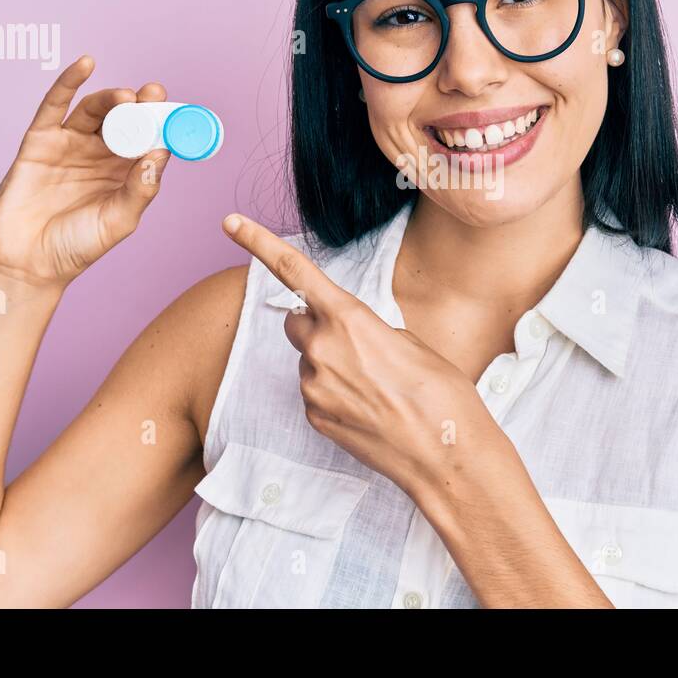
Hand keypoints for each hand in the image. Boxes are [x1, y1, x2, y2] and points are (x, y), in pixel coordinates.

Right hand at [0, 55, 171, 290]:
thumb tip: (159, 154)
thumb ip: (140, 189)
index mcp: (125, 173)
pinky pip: (54, 106)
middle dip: (141, 106)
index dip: (162, 124)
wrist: (27, 263)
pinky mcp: (41, 141)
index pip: (149, 139)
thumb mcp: (119, 220)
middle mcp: (101, 155)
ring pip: (96, 111)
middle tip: (153, 96)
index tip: (175, 112)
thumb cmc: (76, 247)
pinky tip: (85, 64)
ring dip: (113, 98)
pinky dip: (68, 82)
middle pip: (125, 120)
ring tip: (127, 98)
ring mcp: (71, 145)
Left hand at [222, 213, 507, 499]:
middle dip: (316, 325)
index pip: (294, 271)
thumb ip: (370, 329)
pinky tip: (369, 408)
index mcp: (348, 319)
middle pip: (296, 322)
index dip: (258, 242)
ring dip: (332, 364)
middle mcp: (321, 350)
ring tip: (376, 386)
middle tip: (356, 345)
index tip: (231, 223)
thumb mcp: (411, 342)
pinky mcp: (314, 418)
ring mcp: (314, 388)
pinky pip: (315, 392)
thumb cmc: (441, 394)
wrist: (446, 455)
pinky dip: (336, 395)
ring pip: (310, 361)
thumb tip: (353, 338)